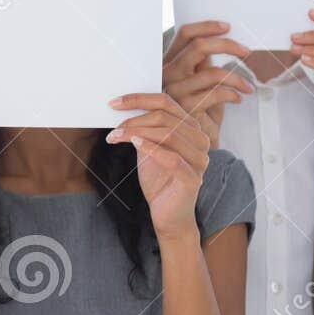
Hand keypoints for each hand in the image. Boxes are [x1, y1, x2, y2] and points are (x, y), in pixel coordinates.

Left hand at [107, 93, 208, 241]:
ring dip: (137, 133)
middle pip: (166, 117)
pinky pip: (173, 158)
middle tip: (113, 128)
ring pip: (169, 134)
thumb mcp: (147, 148)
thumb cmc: (158, 180)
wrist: (167, 215)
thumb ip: (143, 129)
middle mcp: (200, 141)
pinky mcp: (193, 179)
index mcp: (191, 129)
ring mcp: (200, 160)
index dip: (138, 99)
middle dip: (134, 119)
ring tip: (115, 136)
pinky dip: (151, 148)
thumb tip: (122, 109)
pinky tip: (134, 144)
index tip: (113, 103)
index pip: (166, 103)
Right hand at [161, 20, 251, 147]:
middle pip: (199, 47)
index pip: (184, 34)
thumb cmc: (198, 108)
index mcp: (169, 62)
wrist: (189, 142)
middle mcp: (167, 74)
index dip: (207, 27)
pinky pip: (217, 94)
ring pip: (214, 72)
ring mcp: (174, 92)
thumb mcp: (200, 80)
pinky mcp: (185, 109)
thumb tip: (222, 38)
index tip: (228, 27)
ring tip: (249, 88)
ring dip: (238, 79)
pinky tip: (239, 98)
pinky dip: (234, 94)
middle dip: (228, 46)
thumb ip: (203, 61)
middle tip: (247, 52)